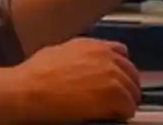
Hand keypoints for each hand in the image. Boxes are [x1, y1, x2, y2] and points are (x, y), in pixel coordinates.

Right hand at [11, 37, 139, 122]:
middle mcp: (106, 56)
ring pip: (132, 92)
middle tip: (114, 101)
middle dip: (125, 87)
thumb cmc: (35, 74)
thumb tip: (83, 66)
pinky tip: (107, 117)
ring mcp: (112, 75)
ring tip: (109, 111)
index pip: (121, 53)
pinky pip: (128, 108)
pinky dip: (121, 114)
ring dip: (123, 102)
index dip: (118, 69)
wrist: (30, 89)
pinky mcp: (114, 95)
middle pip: (131, 74)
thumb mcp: (58, 53)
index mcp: (93, 45)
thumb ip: (79, 55)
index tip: (114, 80)